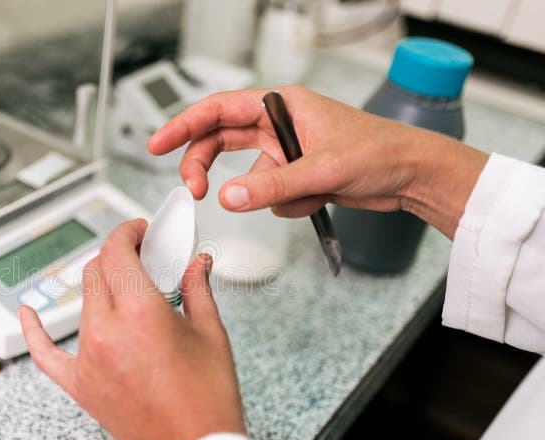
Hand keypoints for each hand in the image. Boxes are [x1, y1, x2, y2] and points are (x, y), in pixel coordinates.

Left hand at [19, 219, 244, 439]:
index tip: (139, 231)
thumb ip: (196, 289)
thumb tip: (196, 265)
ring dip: (100, 286)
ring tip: (124, 288)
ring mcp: (87, 360)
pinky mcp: (80, 385)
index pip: (116, 251)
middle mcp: (105, 332)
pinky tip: (26, 312)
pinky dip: (34, 330)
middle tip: (140, 257)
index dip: (127, 232)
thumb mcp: (211, 333)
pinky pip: (45, 354)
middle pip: (96, 272)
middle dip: (117, 256)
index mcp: (140, 314)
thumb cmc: (207, 401)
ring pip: (81, 302)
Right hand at [148, 86, 488, 238]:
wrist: (412, 176)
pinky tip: (321, 197)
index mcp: (280, 105)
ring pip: (249, 178)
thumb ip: (270, 184)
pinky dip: (290, 203)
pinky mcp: (295, 175)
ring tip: (312, 190)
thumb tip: (227, 198)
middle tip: (196, 191)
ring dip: (271, 193)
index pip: (218, 110)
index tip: (158, 144)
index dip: (183, 125)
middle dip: (207, 167)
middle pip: (221, 143)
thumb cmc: (381, 152)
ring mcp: (286, 152)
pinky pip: (271, 195)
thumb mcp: (322, 169)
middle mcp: (278, 125)